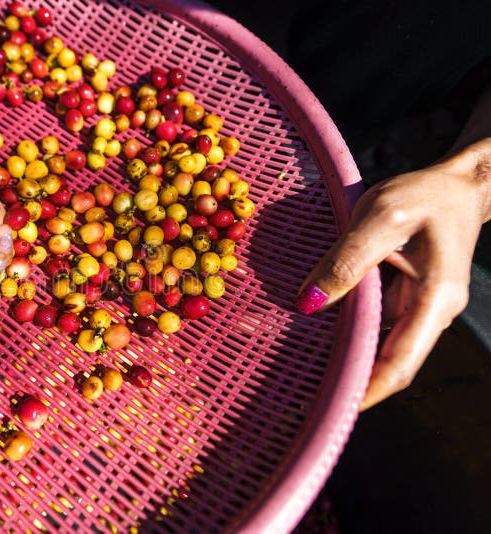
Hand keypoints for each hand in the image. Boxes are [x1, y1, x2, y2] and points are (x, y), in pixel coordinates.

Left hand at [296, 139, 490, 409]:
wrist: (457, 185)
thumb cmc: (423, 196)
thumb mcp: (379, 218)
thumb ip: (344, 262)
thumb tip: (308, 304)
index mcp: (435, 299)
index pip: (401, 363)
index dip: (368, 390)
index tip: (334, 407)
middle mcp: (432, 313)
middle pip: (391, 362)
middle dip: (353, 380)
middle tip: (306, 395)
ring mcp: (421, 308)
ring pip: (382, 345)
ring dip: (349, 358)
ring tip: (306, 372)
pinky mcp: (408, 298)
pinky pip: (377, 325)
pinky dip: (351, 332)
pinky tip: (321, 334)